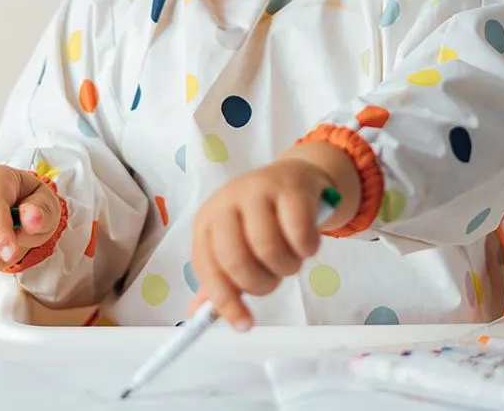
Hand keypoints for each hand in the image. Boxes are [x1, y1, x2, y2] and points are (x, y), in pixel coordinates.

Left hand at [190, 151, 349, 329]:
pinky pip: (298, 232)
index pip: (207, 267)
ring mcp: (257, 191)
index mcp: (206, 222)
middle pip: (235, 260)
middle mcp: (225, 204)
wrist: (294, 178)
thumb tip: (196, 316)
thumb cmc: (261, 219)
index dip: (225, 301)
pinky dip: (306, 248)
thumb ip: (219, 279)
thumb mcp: (234, 245)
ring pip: (268, 249)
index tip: (244, 325)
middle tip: (273, 279)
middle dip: (260, 283)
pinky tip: (307, 243)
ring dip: (286, 268)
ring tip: (291, 259)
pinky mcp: (290, 189)